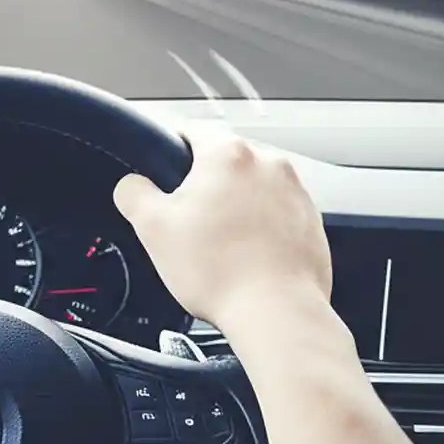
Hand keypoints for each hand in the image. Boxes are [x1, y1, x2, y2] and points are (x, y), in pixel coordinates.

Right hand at [114, 127, 330, 334]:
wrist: (276, 312)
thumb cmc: (219, 270)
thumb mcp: (152, 228)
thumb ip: (133, 193)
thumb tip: (132, 185)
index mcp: (228, 154)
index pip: (189, 131)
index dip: (169, 150)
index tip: (162, 169)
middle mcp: (269, 163)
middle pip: (224, 162)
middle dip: (204, 187)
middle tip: (188, 223)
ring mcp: (296, 191)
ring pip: (252, 188)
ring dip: (234, 207)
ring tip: (220, 246)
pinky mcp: (311, 220)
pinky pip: (277, 214)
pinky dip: (260, 229)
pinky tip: (246, 257)